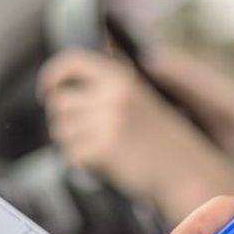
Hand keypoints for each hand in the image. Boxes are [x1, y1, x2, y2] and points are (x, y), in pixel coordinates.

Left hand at [38, 50, 233, 222]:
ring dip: (73, 142)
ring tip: (101, 149)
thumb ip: (110, 87)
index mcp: (121, 77)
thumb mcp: (143, 100)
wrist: (185, 172)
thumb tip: (67, 85)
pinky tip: (105, 163)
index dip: (52, 75)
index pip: (71, 61)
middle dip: (64, 119)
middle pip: (59, 102)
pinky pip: (71, 154)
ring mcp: (105, 122)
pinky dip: (82, 162)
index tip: (48, 90)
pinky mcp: (100, 149)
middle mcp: (112, 95)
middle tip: (84, 133)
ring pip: (61, 130)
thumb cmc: (164, 141)